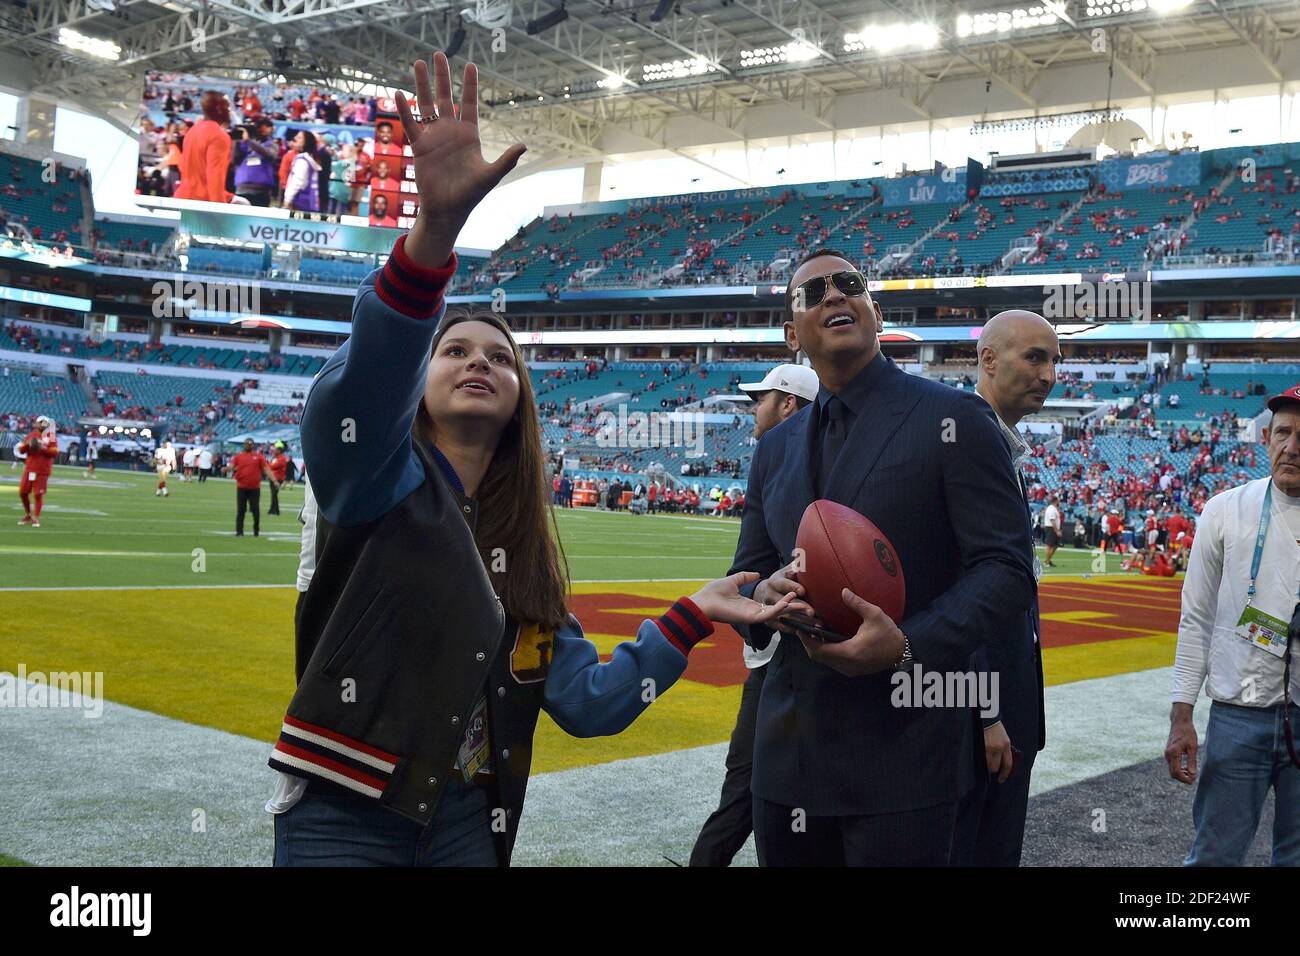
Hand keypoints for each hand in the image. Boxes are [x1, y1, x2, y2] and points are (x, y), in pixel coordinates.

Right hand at [395, 53, 525, 265]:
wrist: (448, 210)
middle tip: (438, 54)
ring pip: (426, 105)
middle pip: (445, 97)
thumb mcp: (490, 175)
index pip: (469, 103)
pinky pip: (411, 125)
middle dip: (442, 76)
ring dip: (422, 85)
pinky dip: (405, 110)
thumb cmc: (470, 195)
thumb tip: (524, 146)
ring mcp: (433, 137)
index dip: (469, 85)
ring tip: (419, 63)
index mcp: (469, 135)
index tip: (471, 65)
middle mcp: (450, 132)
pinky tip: (399, 93)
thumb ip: (506, 160)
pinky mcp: (419, 147)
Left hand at [690, 571, 797, 626]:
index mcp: (751, 604)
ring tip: (801, 601)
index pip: (772, 603)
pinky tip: (788, 601)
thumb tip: (757, 573)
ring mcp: (753, 615)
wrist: (704, 600)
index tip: (796, 592)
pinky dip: (779, 608)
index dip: (784, 599)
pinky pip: (769, 614)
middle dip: (792, 608)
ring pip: (776, 613)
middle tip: (807, 604)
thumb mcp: (734, 580)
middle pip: (778, 610)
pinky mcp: (751, 617)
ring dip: (789, 607)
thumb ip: (745, 577)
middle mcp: (754, 611)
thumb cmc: (715, 592)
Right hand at [755, 561, 815, 632]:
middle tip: (812, 612)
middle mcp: (769, 596)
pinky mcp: (770, 621)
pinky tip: (808, 633)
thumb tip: (802, 557)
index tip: (803, 591)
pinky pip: (783, 628)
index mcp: (774, 582)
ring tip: (816, 625)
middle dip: (799, 608)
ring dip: (801, 622)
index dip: (792, 587)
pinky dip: (795, 631)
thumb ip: (795, 566)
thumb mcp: (785, 571)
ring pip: (785, 617)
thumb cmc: (780, 581)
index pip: (783, 584)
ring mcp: (768, 609)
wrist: (762, 593)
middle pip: (784, 603)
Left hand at [797, 588, 905, 676]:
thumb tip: (843, 591)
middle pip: (818, 657)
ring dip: (816, 648)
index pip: (819, 650)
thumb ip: (857, 603)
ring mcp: (849, 670)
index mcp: (850, 652)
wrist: (901, 652)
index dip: (806, 640)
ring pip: (824, 661)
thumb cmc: (888, 633)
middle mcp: (847, 665)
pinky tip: (826, 638)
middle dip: (808, 643)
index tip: (799, 628)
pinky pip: (832, 662)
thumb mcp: (875, 615)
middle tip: (804, 628)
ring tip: (813, 631)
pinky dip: (825, 652)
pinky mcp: (852, 670)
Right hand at [985, 721, 1013, 782]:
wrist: (985, 715)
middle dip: (993, 769)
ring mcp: (989, 747)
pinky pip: (980, 758)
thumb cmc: (993, 725)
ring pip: (987, 764)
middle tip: (989, 766)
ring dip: (985, 764)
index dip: (1005, 774)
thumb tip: (1000, 762)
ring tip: (983, 759)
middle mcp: (999, 747)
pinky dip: (979, 759)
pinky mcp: (981, 745)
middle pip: (996, 767)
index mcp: (1006, 744)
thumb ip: (1002, 748)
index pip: (1008, 764)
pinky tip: (978, 756)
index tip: (1001, 779)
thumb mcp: (1002, 737)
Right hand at [1165, 704, 1197, 783]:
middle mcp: (1168, 754)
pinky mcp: (1168, 752)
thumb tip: (1192, 774)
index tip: (1193, 781)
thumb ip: (1192, 761)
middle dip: (1182, 778)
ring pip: (1172, 769)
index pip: (1176, 772)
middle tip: (1194, 779)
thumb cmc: (1188, 733)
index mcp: (1173, 753)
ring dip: (1181, 774)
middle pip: (1173, 773)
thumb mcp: (1192, 747)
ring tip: (1192, 774)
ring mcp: (1167, 753)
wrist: (1180, 722)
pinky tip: (1187, 768)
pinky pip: (1172, 765)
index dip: (1184, 779)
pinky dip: (1179, 769)